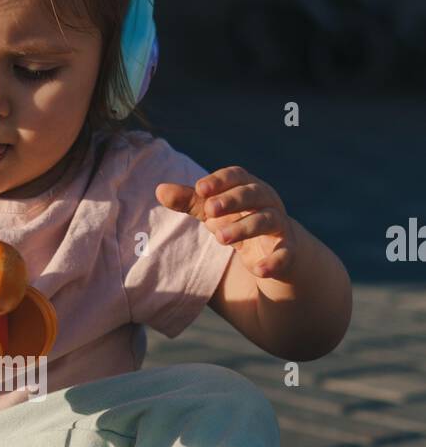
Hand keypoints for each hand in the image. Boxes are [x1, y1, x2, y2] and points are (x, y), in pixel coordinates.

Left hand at [156, 166, 297, 280]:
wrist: (274, 251)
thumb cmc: (239, 221)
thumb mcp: (214, 212)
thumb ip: (189, 201)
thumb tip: (159, 189)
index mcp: (248, 188)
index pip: (237, 176)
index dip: (220, 181)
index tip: (200, 188)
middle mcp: (268, 202)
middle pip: (254, 193)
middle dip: (232, 200)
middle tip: (209, 211)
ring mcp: (280, 226)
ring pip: (267, 220)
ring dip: (244, 227)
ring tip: (220, 238)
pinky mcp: (288, 251)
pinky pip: (285, 254)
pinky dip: (274, 261)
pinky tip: (259, 270)